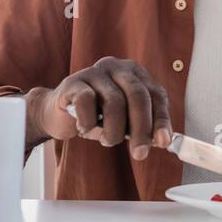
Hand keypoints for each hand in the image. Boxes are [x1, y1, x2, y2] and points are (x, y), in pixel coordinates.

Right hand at [29, 57, 172, 160]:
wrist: (59, 113)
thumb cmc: (96, 116)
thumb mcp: (124, 122)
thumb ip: (142, 127)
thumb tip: (160, 140)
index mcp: (135, 73)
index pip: (156, 94)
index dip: (161, 119)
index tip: (163, 142)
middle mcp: (117, 67)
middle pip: (137, 95)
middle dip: (141, 129)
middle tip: (139, 153)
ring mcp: (95, 72)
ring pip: (114, 101)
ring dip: (113, 130)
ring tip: (108, 140)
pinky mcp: (74, 82)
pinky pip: (87, 102)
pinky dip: (89, 122)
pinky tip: (86, 128)